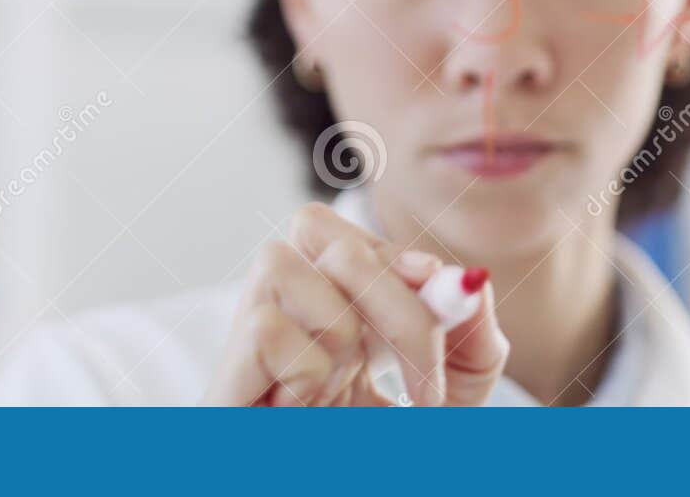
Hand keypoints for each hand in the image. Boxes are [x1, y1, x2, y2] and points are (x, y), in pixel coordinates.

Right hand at [202, 202, 508, 405]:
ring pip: (277, 260)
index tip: (448, 300)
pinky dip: (308, 367)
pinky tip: (304, 410)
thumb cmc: (381, 464)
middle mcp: (281, 323)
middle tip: (424, 376)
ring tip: (344, 395)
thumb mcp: (448, 405)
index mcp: (329, 319)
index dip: (400, 252)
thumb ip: (470, 344)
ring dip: (340, 332)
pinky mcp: (219, 388)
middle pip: (311, 224)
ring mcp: (245, 354)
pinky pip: (267, 326)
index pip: (343, 233)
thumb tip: (471, 283)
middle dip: (389, 288)